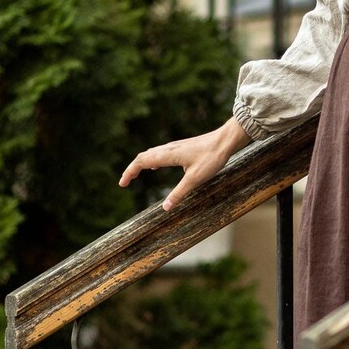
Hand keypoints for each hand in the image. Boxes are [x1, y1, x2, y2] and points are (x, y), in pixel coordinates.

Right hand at [119, 116, 251, 211]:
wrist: (225, 140)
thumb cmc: (212, 158)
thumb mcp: (195, 179)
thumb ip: (179, 193)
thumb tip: (165, 208)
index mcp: (167, 155)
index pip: (141, 162)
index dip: (129, 172)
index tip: (122, 184)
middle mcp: (168, 148)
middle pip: (143, 156)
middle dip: (132, 169)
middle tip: (125, 181)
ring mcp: (175, 146)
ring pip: (152, 153)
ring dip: (141, 163)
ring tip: (136, 174)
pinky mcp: (182, 147)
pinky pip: (161, 153)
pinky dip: (152, 160)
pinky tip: (157, 165)